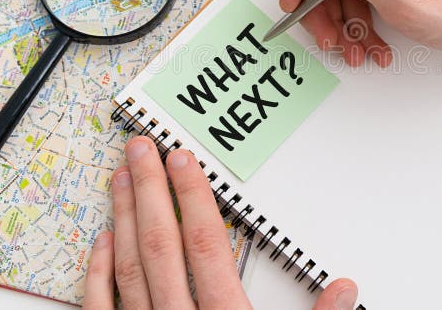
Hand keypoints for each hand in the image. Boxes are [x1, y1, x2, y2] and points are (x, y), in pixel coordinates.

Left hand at [82, 136, 357, 309]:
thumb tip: (343, 289)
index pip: (206, 244)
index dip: (193, 196)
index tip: (181, 160)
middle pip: (162, 245)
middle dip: (150, 192)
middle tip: (141, 148)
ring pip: (129, 268)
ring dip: (123, 218)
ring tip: (120, 178)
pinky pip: (103, 308)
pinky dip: (98, 273)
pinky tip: (100, 241)